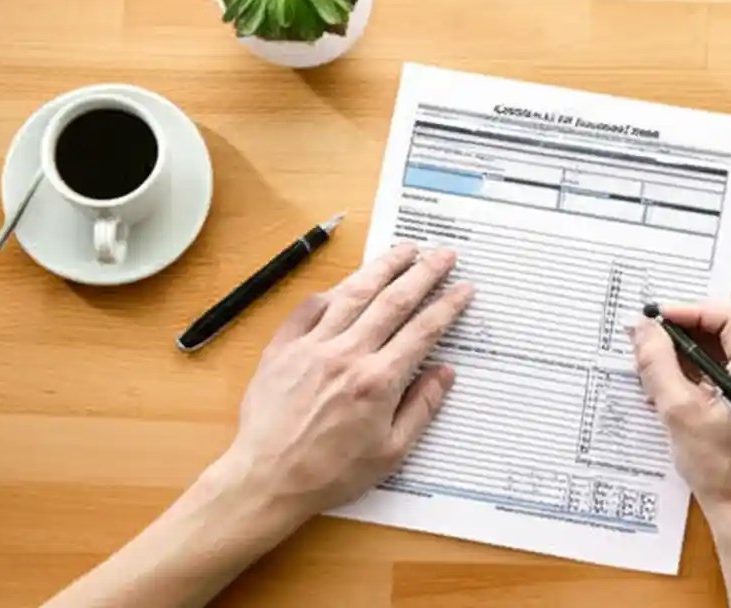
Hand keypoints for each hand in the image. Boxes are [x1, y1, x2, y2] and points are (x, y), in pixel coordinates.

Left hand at [219, 244, 473, 528]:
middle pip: (394, 301)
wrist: (267, 479)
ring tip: (404, 249)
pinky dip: (332, 291)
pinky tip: (348, 283)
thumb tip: (445, 372)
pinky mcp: (283, 348)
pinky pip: (310, 308)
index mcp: (379, 380)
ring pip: (354, 294)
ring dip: (383, 267)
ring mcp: (312, 346)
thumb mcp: (391, 452)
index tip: (464, 287)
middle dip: (424, 273)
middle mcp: (348, 354)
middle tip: (443, 254)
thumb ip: (422, 408)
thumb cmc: (331, 473)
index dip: (448, 305)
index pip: (423, 330)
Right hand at [633, 300, 730, 515]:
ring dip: (695, 343)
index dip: (693, 310)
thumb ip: (658, 363)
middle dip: (691, 325)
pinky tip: (678, 378)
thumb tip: (643, 328)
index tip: (659, 319)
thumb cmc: (718, 469)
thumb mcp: (678, 413)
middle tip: (655, 337)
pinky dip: (705, 360)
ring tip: (661, 362)